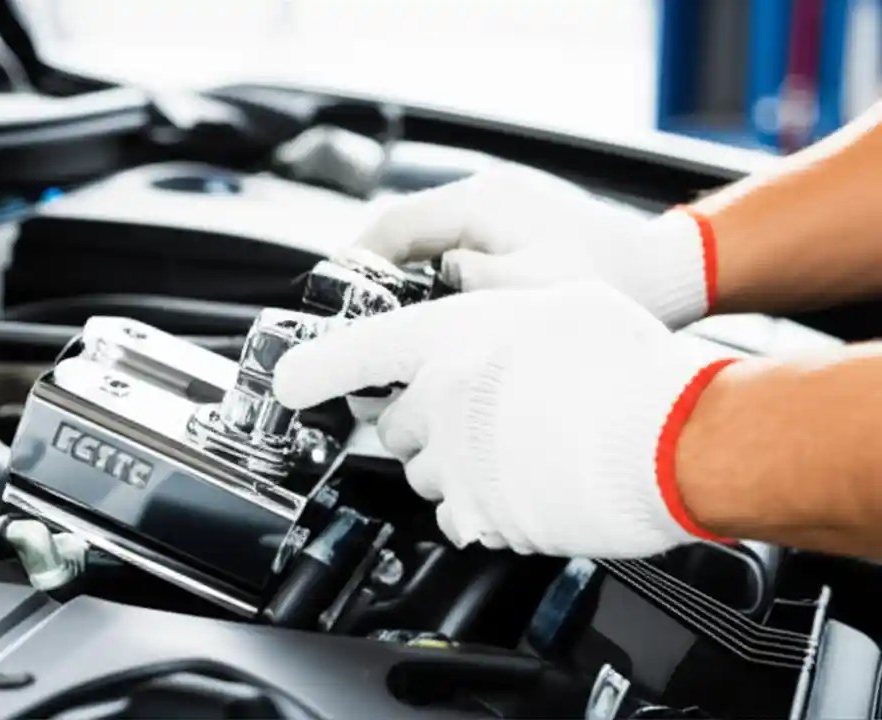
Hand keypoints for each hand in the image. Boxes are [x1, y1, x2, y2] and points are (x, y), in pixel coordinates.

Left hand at [273, 283, 735, 557]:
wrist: (671, 434)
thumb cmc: (625, 364)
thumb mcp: (554, 303)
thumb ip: (497, 321)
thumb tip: (487, 335)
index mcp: (446, 339)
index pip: (348, 354)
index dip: (310, 370)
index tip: (288, 381)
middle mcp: (437, 402)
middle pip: (391, 425)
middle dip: (421, 422)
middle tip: (476, 412)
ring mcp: (454, 464)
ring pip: (424, 471)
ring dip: (452, 462)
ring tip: (516, 446)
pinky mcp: (480, 514)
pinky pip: (457, 515)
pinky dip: (480, 503)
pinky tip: (524, 482)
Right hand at [348, 164, 713, 327]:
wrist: (669, 273)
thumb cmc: (612, 281)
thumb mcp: (532, 292)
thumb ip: (470, 287)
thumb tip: (424, 292)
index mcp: (483, 203)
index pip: (395, 224)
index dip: (356, 261)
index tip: (334, 296)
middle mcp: (487, 198)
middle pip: (406, 234)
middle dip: (375, 277)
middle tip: (356, 321)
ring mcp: (500, 213)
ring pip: (429, 246)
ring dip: (405, 282)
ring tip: (390, 327)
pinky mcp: (514, 234)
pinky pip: (455, 254)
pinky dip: (436, 284)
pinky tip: (435, 320)